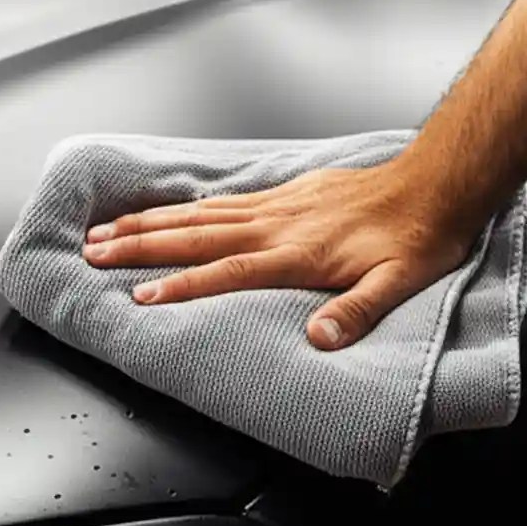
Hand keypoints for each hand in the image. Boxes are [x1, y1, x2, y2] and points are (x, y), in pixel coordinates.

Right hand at [81, 160, 477, 349]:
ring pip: (200, 214)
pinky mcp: (283, 194)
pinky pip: (222, 200)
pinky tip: (166, 211)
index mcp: (298, 252)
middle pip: (196, 236)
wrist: (432, 185)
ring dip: (150, 222)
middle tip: (93, 251)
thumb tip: (320, 341)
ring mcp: (277, 206)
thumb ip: (357, 312)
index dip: (182, 285)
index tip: (140, 294)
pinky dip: (186, 206)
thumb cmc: (416, 239)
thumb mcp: (398, 284)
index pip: (227, 271)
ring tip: (108, 228)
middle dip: (140, 244)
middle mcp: (277, 225)